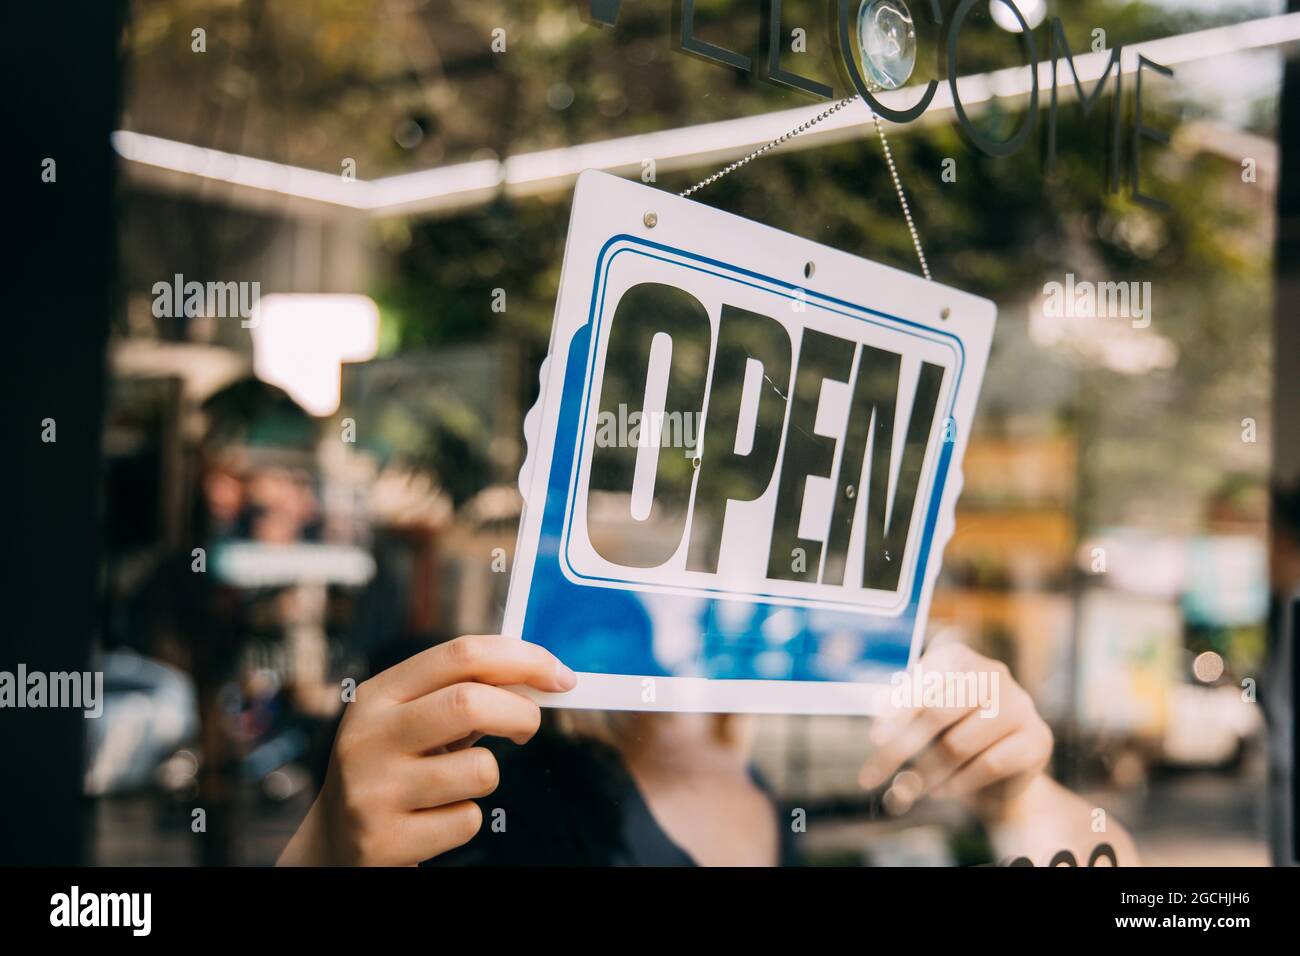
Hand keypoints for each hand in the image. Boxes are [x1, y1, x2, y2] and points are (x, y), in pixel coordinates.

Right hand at [279, 634, 575, 865]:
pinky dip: (465, 819)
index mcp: (377, 695)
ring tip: (457, 785)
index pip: (461, 654)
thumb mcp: (407, 721)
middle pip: (470, 702)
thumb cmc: (393, 770)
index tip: (560, 675)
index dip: (522, 658)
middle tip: (529, 727)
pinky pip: (467, 821)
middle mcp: (368, 737)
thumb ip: (460, 693)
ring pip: (480, 770)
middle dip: (521, 712)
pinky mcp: (386, 840)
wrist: (332, 845)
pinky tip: (434, 821)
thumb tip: (539, 676)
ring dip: (487, 776)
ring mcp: (373, 790)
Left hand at [858, 642, 1051, 815]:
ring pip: (960, 743)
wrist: (1004, 769)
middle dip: (901, 749)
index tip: (875, 741)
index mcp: (959, 658)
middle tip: (874, 777)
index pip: (922, 683)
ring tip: (908, 789)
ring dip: (927, 772)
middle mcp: (992, 673)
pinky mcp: (1037, 738)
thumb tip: (878, 728)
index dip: (896, 712)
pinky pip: (989, 765)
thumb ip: (901, 714)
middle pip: (937, 714)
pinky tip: (942, 790)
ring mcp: (1019, 704)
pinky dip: (959, 783)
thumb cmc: (953, 733)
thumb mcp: (923, 717)